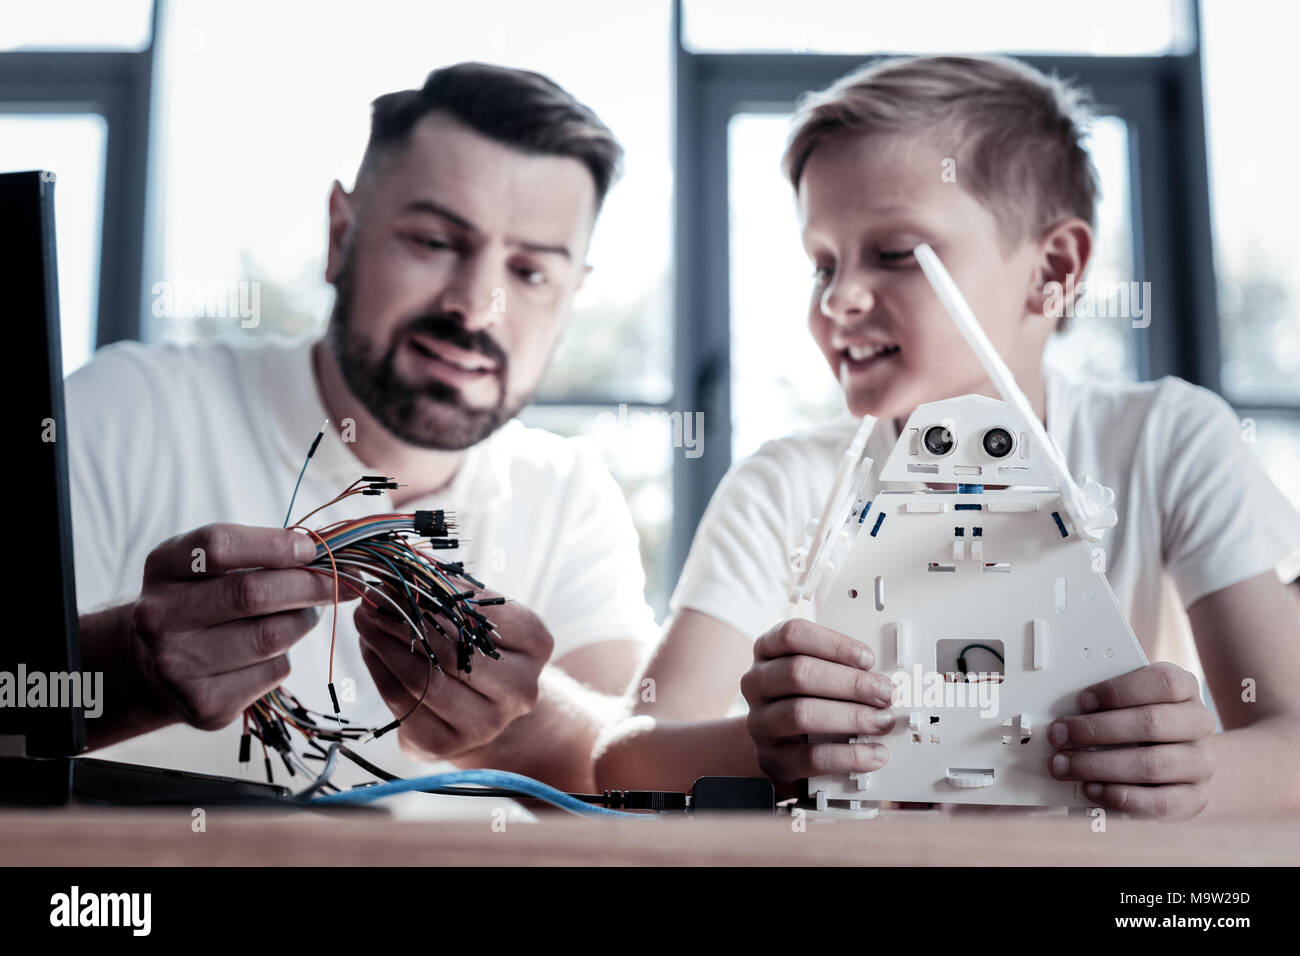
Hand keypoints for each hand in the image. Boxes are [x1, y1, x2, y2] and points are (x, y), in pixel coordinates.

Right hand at [128, 523, 347, 729]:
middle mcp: (158, 616)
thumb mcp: (211, 564)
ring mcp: (176, 665)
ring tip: (304, 614)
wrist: (159, 665)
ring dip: (303, 621)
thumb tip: (328, 554)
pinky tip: (271, 652)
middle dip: (308, 584)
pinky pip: (273, 673)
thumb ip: (260, 552)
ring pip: (271, 637)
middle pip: (251, 594)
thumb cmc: (203, 599)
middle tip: (339, 580)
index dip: (275, 545)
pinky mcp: (204, 704)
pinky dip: (285, 657)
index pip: (218, 546)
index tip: (312, 549)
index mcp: (162, 566)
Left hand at [354, 587, 552, 760]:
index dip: (435, 594)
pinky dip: (379, 670)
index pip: (481, 614)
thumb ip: (453, 594)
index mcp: (535, 645)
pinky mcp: (445, 745)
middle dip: (403, 619)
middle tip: (373, 598)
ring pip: (421, 680)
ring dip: (383, 644)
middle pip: (451, 651)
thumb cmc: (481, 649)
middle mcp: (520, 690)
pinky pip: (401, 704)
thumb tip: (407, 573)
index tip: (401, 578)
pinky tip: (370, 649)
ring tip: (365, 619)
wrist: (485, 709)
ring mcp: (486, 724)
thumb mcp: (481, 616)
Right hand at [740, 619, 894, 797]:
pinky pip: (810, 757)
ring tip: (883, 721)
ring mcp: (760, 722)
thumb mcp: (815, 674)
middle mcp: (756, 683)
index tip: (867, 658)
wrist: (780, 746)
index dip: (833, 644)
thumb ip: (840, 667)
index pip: (792, 635)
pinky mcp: (772, 759)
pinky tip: (873, 754)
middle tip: (885, 693)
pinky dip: (848, 756)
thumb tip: (882, 677)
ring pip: (801, 713)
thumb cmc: (805, 699)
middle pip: (798, 673)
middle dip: (851, 683)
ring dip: (851, 717)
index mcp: (767, 652)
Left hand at [1047, 661, 1216, 818]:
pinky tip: (1092, 789)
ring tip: (1065, 765)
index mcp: (1185, 689)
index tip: (1082, 700)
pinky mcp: (1196, 797)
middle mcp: (1199, 723)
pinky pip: (1160, 802)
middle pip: (1151, 723)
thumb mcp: (1131, 702)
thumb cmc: (1144, 722)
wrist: (1183, 761)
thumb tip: (1064, 712)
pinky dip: (1121, 796)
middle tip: (1058, 736)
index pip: (1162, 682)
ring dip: (1099, 766)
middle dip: (1096, 730)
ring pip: (1152, 764)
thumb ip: (1105, 701)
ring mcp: (1201, 762)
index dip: (1119, 690)